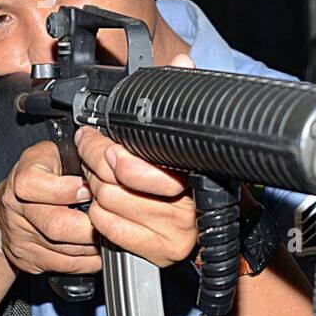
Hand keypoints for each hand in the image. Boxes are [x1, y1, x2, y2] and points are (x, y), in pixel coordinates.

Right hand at [0, 139, 100, 275]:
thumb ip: (75, 155)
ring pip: (65, 251)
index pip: (34, 185)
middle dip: (90, 226)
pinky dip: (90, 260)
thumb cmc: (39, 177)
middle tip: (113, 219)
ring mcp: (22, 238)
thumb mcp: (51, 154)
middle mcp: (18, 210)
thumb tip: (107, 156)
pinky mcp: (31, 260)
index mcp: (23, 179)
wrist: (5, 213)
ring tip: (113, 235)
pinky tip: (101, 250)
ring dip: (95, 245)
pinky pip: (66, 265)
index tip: (89, 189)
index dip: (66, 190)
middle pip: (55, 225)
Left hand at [73, 53, 199, 267]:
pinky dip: (101, 215)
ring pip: (107, 202)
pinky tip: (110, 204)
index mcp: (194, 175)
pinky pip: (107, 227)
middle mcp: (186, 208)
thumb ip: (183, 100)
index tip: (94, 134)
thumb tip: (183, 63)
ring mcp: (172, 234)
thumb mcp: (194, 138)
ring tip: (103, 176)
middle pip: (113, 180)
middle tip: (91, 148)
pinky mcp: (157, 252)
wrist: (224, 226)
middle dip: (96, 161)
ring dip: (96, 187)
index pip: (134, 161)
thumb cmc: (204, 177)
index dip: (106, 146)